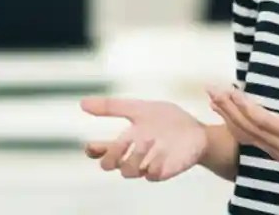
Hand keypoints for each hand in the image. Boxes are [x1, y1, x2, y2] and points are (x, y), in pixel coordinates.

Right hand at [80, 96, 207, 181]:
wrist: (196, 131)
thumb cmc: (167, 121)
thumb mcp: (139, 108)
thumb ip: (112, 106)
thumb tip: (82, 103)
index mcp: (127, 139)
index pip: (103, 151)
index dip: (94, 150)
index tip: (91, 146)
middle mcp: (134, 155)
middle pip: (112, 164)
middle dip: (111, 156)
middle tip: (121, 143)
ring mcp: (148, 164)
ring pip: (129, 172)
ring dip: (133, 157)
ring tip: (147, 141)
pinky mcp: (164, 172)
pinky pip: (152, 175)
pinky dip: (153, 165)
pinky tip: (161, 151)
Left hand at [208, 66, 278, 164]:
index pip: (263, 120)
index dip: (244, 105)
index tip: (230, 88)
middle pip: (249, 129)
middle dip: (228, 108)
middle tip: (211, 88)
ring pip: (246, 136)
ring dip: (228, 116)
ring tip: (212, 97)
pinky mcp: (276, 153)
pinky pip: (250, 139)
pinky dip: (235, 124)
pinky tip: (223, 111)